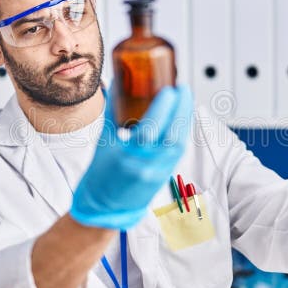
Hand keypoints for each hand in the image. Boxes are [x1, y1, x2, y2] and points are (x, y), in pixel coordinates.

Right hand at [69, 85, 192, 229]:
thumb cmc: (102, 172)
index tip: (168, 90)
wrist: (105, 205)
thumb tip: (118, 82)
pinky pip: (179, 150)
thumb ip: (114, 111)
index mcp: (124, 157)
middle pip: (171, 137)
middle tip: (182, 89)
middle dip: (181, 110)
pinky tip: (183, 116)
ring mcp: (158, 173)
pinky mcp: (166, 175)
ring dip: (185, 118)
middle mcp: (144, 167)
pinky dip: (183, 130)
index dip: (162, 110)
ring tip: (185, 98)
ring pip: (179, 144)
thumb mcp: (104, 141)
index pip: (148, 131)